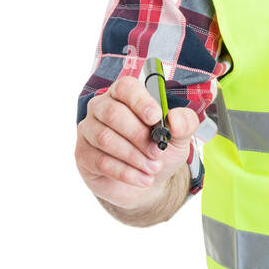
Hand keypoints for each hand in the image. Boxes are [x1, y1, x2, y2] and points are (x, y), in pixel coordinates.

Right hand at [76, 74, 197, 210]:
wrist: (146, 180)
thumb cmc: (158, 150)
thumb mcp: (178, 137)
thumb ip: (184, 124)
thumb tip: (175, 120)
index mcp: (124, 95)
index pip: (125, 88)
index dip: (139, 101)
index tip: (155, 117)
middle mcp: (101, 108)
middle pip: (113, 113)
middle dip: (138, 135)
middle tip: (157, 152)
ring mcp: (89, 131)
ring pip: (105, 138)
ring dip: (133, 156)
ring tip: (153, 168)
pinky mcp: (83, 155)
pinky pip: (101, 161)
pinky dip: (126, 173)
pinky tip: (143, 179)